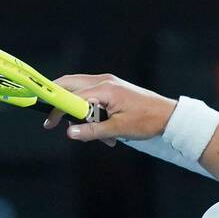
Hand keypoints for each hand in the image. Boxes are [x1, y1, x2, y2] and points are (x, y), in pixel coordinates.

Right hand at [42, 74, 177, 147]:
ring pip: (81, 91)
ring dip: (81, 112)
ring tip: (100, 136)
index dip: (58, 110)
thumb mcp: (118, 130)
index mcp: (104, 88)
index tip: (50, 123)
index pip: (72, 96)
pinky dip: (93, 112)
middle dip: (60, 102)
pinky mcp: (113, 88)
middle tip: (53, 120)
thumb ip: (92, 131)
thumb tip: (70, 133)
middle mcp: (104, 80)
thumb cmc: (147, 121)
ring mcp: (109, 82)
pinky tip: (107, 132)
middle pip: (70, 84)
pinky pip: (94, 96)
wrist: (168, 116)